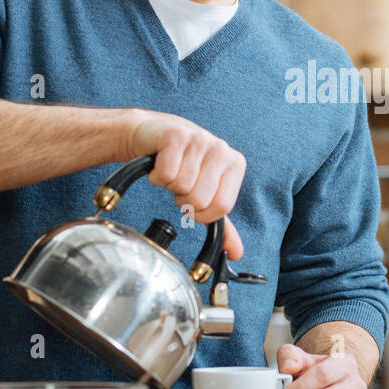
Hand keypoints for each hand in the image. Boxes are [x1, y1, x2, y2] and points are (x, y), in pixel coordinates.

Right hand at [120, 109, 244, 259]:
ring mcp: (199, 139)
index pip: (222, 207)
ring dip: (169, 186)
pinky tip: (159, 164)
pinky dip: (156, 176)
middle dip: (183, 199)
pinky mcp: (175, 136)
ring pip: (181, 187)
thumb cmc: (183, 165)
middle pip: (200, 200)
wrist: (154, 136)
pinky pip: (165, 174)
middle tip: (180, 184)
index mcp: (235, 163)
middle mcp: (221, 149)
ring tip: (171, 172)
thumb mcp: (206, 193)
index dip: (202, 213)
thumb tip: (235, 253)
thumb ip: (221, 223)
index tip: (194, 202)